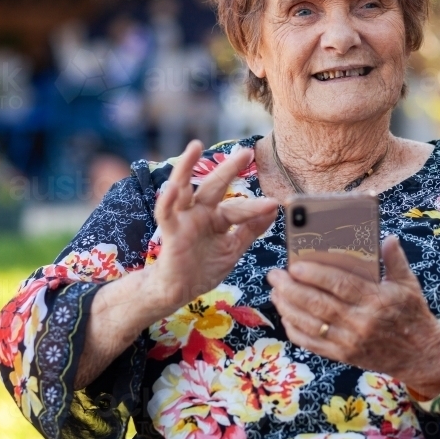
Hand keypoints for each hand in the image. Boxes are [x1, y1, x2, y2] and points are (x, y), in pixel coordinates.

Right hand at [148, 140, 278, 309]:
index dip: (255, 207)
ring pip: (183, 187)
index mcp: (216, 218)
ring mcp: (183, 219)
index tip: (274, 203)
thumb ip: (250, 230)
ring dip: (186, 167)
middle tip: (245, 152)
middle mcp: (199, 212)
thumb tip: (272, 209)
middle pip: (214, 185)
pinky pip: (165, 213)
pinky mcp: (169, 232)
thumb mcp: (232, 249)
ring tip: (195, 147)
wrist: (178, 291)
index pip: (238, 208)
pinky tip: (172, 188)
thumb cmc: (202, 269)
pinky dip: (167, 200)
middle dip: (228, 168)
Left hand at [267, 235, 439, 396]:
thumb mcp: (409, 284)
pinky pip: (313, 344)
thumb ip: (395, 260)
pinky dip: (296, 331)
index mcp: (377, 300)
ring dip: (288, 308)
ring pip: (311, 324)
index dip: (315, 275)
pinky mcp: (344, 356)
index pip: (340, 285)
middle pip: (318, 305)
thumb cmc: (413, 314)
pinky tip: (285, 317)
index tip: (295, 265)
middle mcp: (361, 323)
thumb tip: (387, 238)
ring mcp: (350, 342)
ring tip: (275, 292)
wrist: (421, 356)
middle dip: (291, 289)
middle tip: (275, 275)